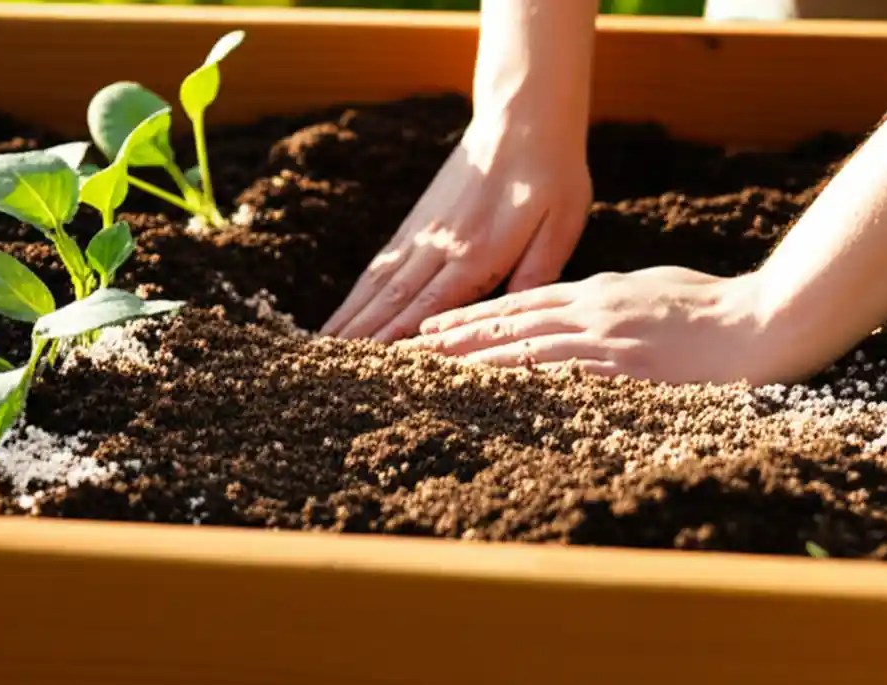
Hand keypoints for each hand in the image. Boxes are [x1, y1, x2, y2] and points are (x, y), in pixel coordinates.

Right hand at [320, 110, 591, 341]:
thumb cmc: (552, 171)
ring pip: (380, 281)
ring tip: (324, 344)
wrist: (522, 114)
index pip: (430, 306)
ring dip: (352, 314)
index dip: (397, 338)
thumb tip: (513, 316)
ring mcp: (425, 229)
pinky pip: (383, 261)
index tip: (369, 368)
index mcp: (479, 250)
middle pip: (393, 298)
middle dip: (361, 335)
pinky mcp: (420, 219)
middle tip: (330, 368)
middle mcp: (442, 243)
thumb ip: (537, 269)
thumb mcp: (562, 221)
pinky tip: (348, 307)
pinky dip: (361, 289)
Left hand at [402, 267, 785, 384]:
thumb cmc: (713, 305)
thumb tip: (583, 305)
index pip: (521, 301)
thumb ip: (611, 298)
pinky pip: (561, 374)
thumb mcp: (651, 289)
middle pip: (511, 321)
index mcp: (600, 290)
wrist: (761, 321)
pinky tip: (489, 389)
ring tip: (433, 365)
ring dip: (475, 357)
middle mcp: (593, 310)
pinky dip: (520, 379)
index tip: (438, 325)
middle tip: (413, 345)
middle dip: (459, 334)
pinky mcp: (625, 368)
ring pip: (524, 345)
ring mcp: (607, 339)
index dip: (476, 315)